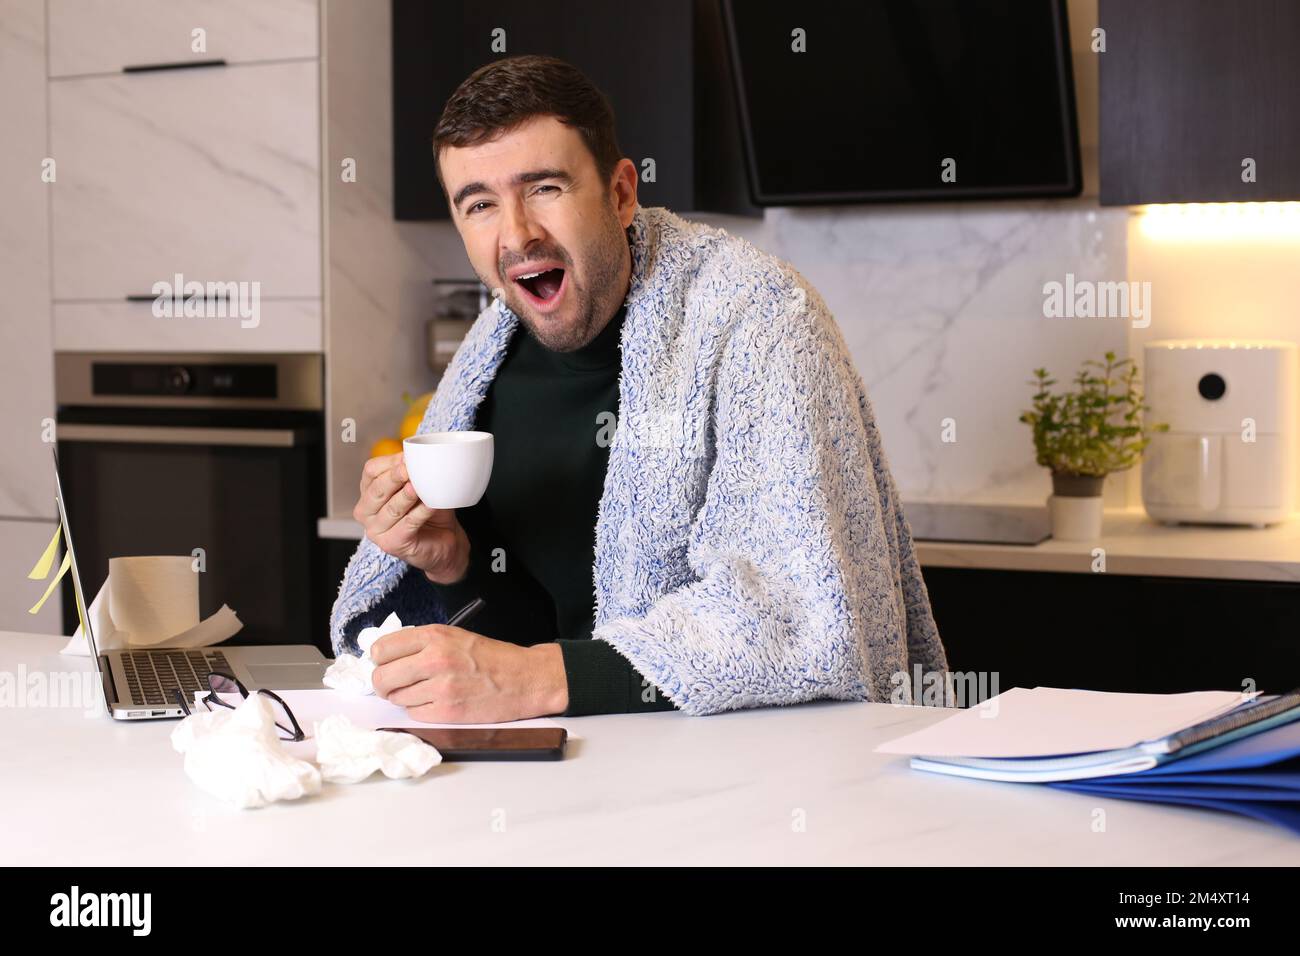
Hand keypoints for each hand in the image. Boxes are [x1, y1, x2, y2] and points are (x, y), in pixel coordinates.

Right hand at [353, 452, 469, 583]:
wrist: (445, 542)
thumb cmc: (428, 512)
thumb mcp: (420, 487)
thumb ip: (414, 472)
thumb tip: (417, 455)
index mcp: (369, 493)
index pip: (371, 471)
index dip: (389, 462)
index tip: (409, 456)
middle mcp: (366, 512)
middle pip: (377, 490)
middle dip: (394, 477)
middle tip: (410, 469)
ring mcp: (376, 530)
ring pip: (391, 508)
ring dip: (407, 496)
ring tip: (419, 487)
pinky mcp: (391, 544)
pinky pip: (407, 524)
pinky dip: (420, 513)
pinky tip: (430, 505)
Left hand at [370, 625, 568, 721]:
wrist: (524, 678)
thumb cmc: (490, 657)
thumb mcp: (455, 636)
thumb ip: (421, 644)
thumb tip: (385, 658)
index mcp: (435, 636)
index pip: (382, 649)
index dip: (380, 659)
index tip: (385, 664)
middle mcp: (435, 659)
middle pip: (381, 678)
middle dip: (384, 684)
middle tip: (395, 685)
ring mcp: (441, 688)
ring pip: (396, 698)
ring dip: (404, 698)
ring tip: (425, 691)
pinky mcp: (447, 712)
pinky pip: (414, 714)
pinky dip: (421, 710)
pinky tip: (437, 702)